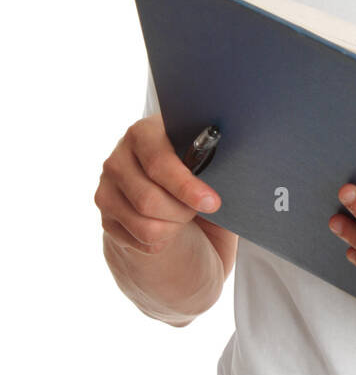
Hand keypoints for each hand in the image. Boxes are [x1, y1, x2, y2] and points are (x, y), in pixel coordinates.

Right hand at [95, 113, 222, 255]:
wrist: (176, 194)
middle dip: (182, 212)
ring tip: (185, 218)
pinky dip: (163, 242)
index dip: (187, 186)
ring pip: (145, 226)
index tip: (212, 203)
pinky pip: (138, 241)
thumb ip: (215, 163)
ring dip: (174, 228)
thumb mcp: (209, 161)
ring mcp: (107, 189)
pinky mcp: (106, 217)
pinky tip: (170, 228)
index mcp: (144, 132)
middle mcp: (118, 158)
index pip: (159, 162)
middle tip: (198, 210)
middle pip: (149, 200)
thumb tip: (231, 173)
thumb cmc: (200, 172)